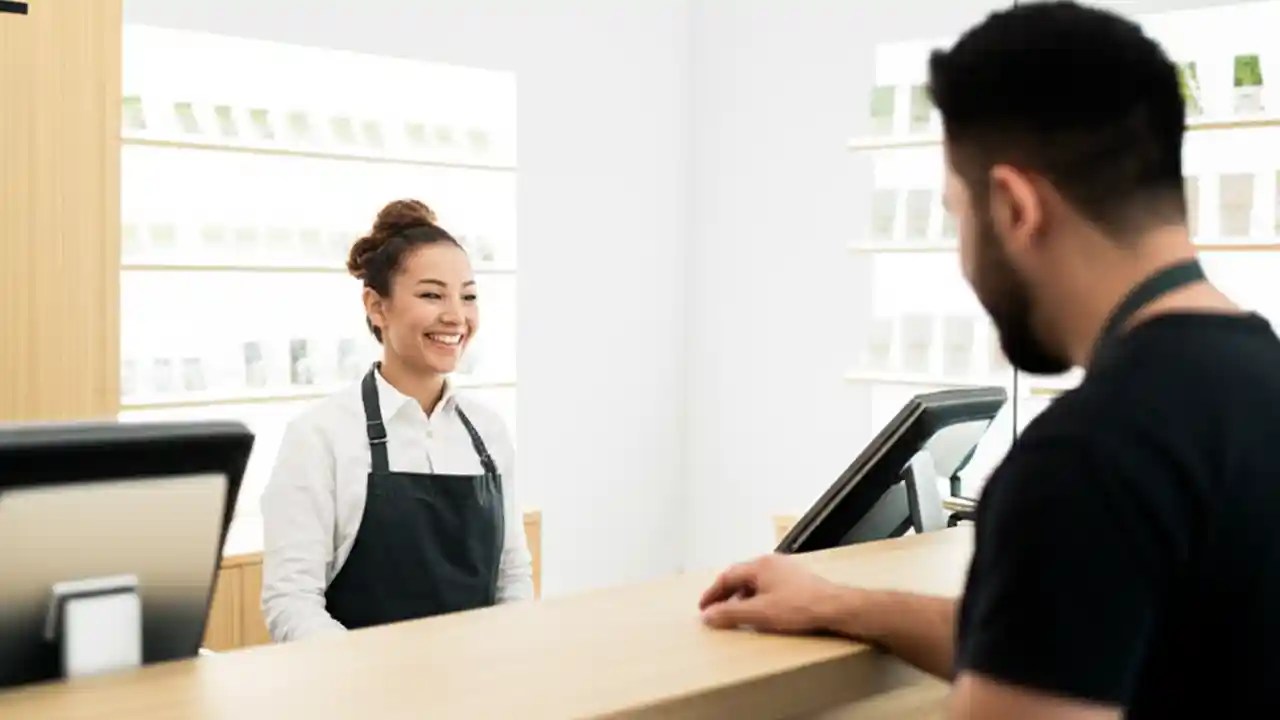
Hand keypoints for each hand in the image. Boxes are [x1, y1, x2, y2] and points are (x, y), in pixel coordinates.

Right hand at [698, 554, 843, 633]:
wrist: (834, 606)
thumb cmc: (797, 608)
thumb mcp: (760, 613)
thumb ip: (731, 614)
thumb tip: (707, 616)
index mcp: (759, 566)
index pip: (727, 577)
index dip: (712, 593)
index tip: (703, 608)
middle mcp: (770, 562)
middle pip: (740, 575)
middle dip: (725, 592)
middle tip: (715, 609)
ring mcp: (785, 569)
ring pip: (755, 579)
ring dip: (741, 595)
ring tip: (735, 611)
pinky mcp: (796, 578)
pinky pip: (768, 583)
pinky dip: (756, 595)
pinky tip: (761, 609)